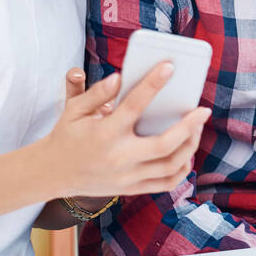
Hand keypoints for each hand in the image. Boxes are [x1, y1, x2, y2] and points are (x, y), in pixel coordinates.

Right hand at [40, 65, 211, 198]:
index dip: (153, 84)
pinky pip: (166, 183)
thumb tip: (120, 77)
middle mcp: (119, 157)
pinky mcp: (131, 189)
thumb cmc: (67, 135)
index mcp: (104, 133)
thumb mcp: (74, 110)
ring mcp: (127, 177)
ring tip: (197, 129)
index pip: (134, 105)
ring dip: (190, 147)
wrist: (52, 173)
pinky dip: (182, 169)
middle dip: (189, 126)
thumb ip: (97, 93)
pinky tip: (188, 153)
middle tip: (203, 110)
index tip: (169, 67)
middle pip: (164, 144)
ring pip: (170, 166)